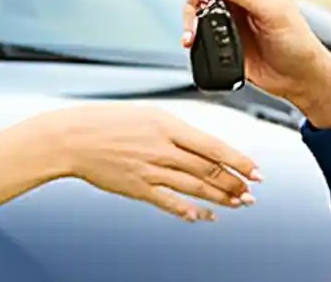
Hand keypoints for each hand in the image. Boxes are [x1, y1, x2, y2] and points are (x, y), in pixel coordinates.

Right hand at [52, 103, 261, 221]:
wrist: (73, 137)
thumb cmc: (107, 121)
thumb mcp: (148, 114)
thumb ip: (175, 129)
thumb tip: (200, 143)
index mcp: (168, 126)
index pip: (214, 147)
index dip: (239, 161)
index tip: (256, 170)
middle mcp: (163, 149)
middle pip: (208, 170)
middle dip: (234, 183)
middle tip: (251, 191)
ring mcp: (151, 171)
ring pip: (195, 188)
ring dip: (220, 198)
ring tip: (237, 203)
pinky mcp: (138, 189)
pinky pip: (170, 204)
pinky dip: (190, 212)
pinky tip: (204, 216)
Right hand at [181, 0, 330, 117]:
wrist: (297, 76)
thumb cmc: (297, 40)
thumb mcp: (274, 12)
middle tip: (202, 6)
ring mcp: (226, 10)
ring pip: (194, 2)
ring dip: (189, 15)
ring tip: (194, 31)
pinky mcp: (219, 32)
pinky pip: (197, 25)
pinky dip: (190, 31)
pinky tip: (192, 39)